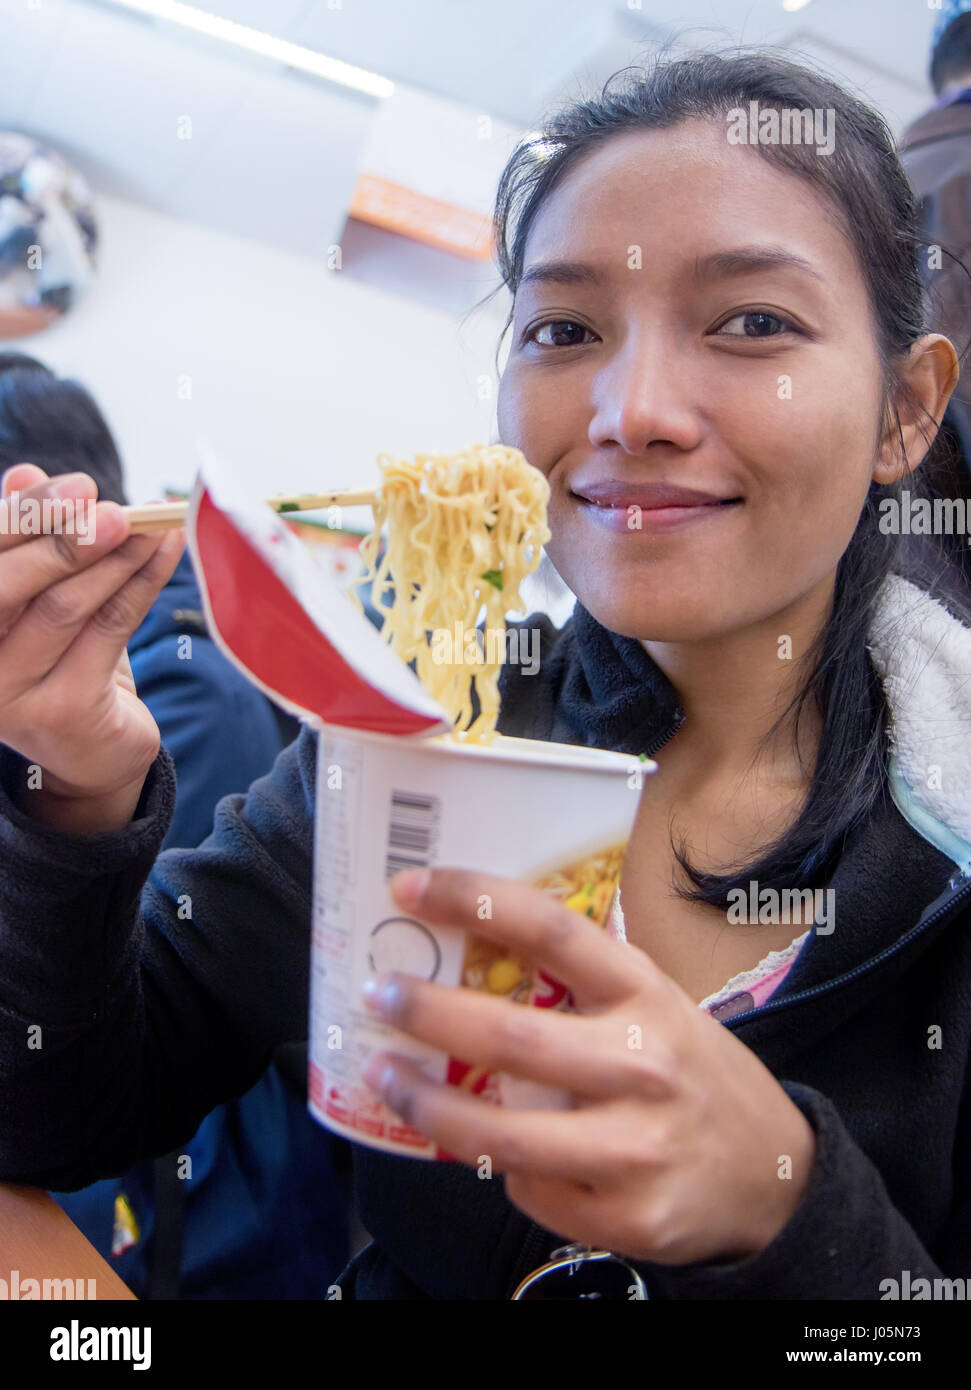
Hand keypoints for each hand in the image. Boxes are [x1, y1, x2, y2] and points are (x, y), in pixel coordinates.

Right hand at [0, 464, 185, 829]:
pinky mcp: (63, 711)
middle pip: (8, 583)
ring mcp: (9, 693)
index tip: (77, 485)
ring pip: (65, 606)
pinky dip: (141, 585)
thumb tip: (24, 475)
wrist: (91, 752)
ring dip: (115, 558)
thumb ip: (26, 540)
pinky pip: (109, 631)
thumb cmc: (59, 659)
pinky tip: (166, 554)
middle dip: (67, 538)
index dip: (24, 515)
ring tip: (153, 526)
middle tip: (117, 510)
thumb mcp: (37, 597)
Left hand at [361, 866, 816, 1266]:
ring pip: (503, 1133)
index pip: (551, 929)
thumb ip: (580, 986)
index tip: (411, 885)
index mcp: (645, 992)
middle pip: (512, 1035)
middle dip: (427, 1013)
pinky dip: (499, 1167)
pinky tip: (488, 1150)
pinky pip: (530, 1190)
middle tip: (377, 994)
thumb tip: (465, 950)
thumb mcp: (654, 1004)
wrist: (774, 1175)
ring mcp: (636, 1145)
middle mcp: (643, 1062)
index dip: (474, 899)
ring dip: (427, 1104)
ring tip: (384, 1077)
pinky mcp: (626, 1216)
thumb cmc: (691, 1072)